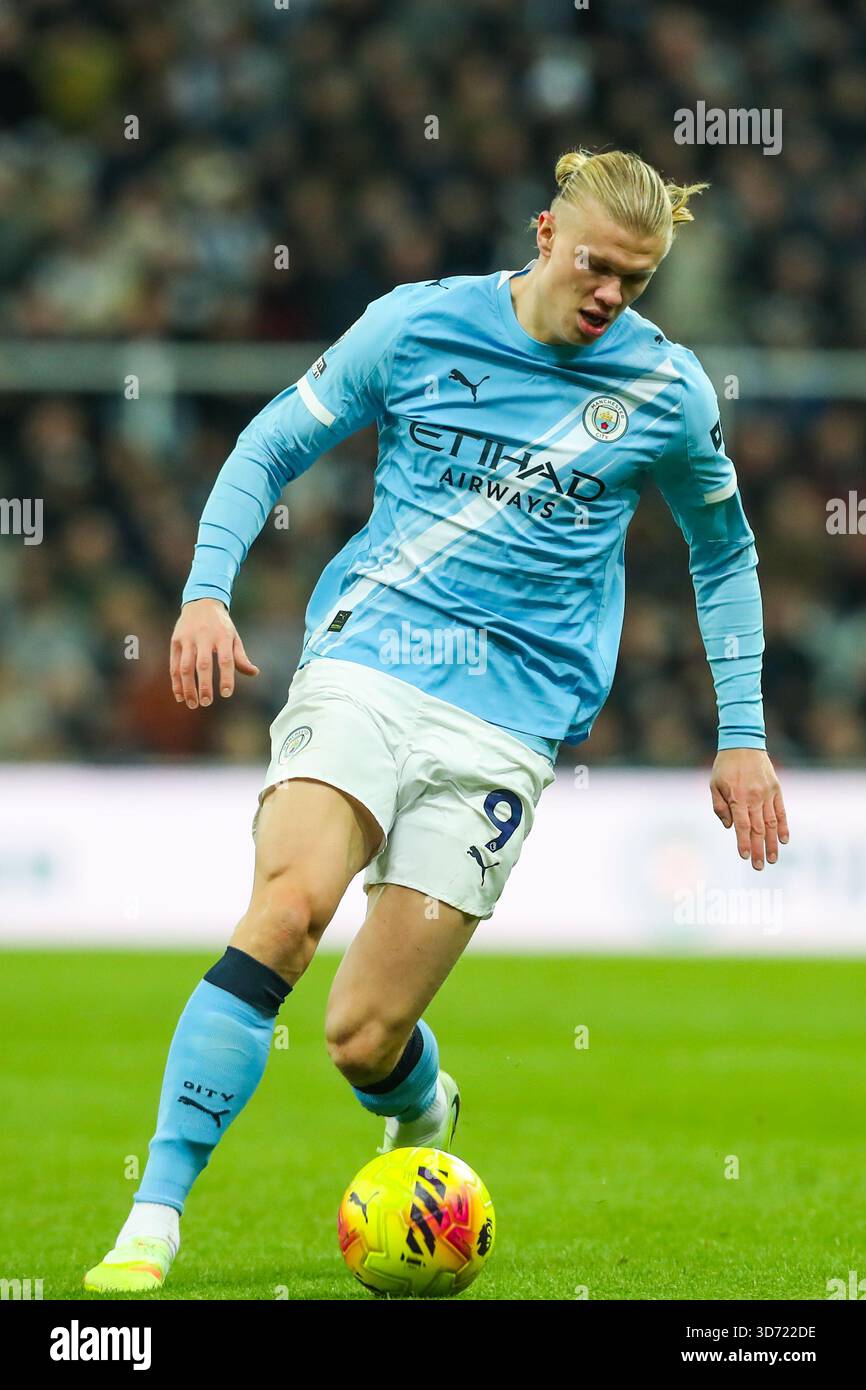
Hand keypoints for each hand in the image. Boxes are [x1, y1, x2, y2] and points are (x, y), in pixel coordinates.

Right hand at [170, 598, 259, 708]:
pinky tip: (180, 696)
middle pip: (203, 664)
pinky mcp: (175, 641)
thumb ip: (240, 657)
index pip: (225, 660)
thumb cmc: (221, 625)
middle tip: (207, 703)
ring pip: (185, 666)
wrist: (201, 602)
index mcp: (222, 636)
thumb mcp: (234, 636)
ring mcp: (187, 639)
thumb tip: (254, 673)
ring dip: (188, 687)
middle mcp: (204, 637)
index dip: (226, 677)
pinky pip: (174, 665)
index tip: (226, 694)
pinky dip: (176, 682)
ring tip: (193, 704)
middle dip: (204, 685)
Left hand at [710, 749, 788, 870]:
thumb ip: (719, 807)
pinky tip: (784, 840)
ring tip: (772, 859)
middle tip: (759, 867)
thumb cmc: (725, 766)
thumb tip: (728, 826)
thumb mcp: (714, 784)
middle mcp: (754, 797)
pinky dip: (783, 826)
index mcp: (737, 797)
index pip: (742, 826)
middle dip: (758, 850)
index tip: (745, 857)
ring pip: (771, 824)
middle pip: (758, 829)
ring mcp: (767, 794)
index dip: (744, 843)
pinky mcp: (776, 790)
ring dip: (772, 843)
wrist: (744, 743)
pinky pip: (781, 811)